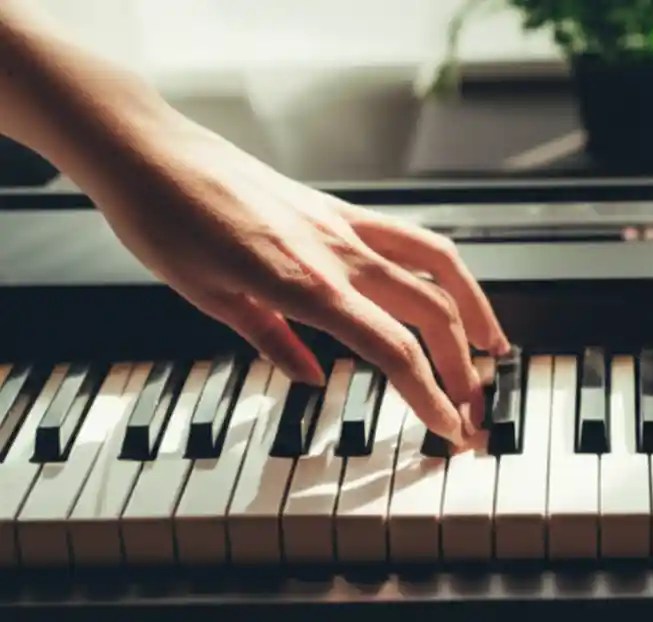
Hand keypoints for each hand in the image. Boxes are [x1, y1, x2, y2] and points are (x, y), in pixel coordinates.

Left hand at [82, 114, 506, 444]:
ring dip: (474, 306)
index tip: (449, 428)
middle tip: (473, 404)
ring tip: (490, 343)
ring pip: (437, 264)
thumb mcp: (210, 299)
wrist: (151, 152)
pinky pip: (407, 236)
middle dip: (462, 363)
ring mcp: (343, 224)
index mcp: (304, 285)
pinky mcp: (338, 208)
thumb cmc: (167, 222)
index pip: (392, 349)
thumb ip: (273, 340)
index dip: (430, 394)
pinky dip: (438, 269)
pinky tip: (440, 292)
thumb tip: (315, 377)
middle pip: (430, 311)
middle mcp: (336, 252)